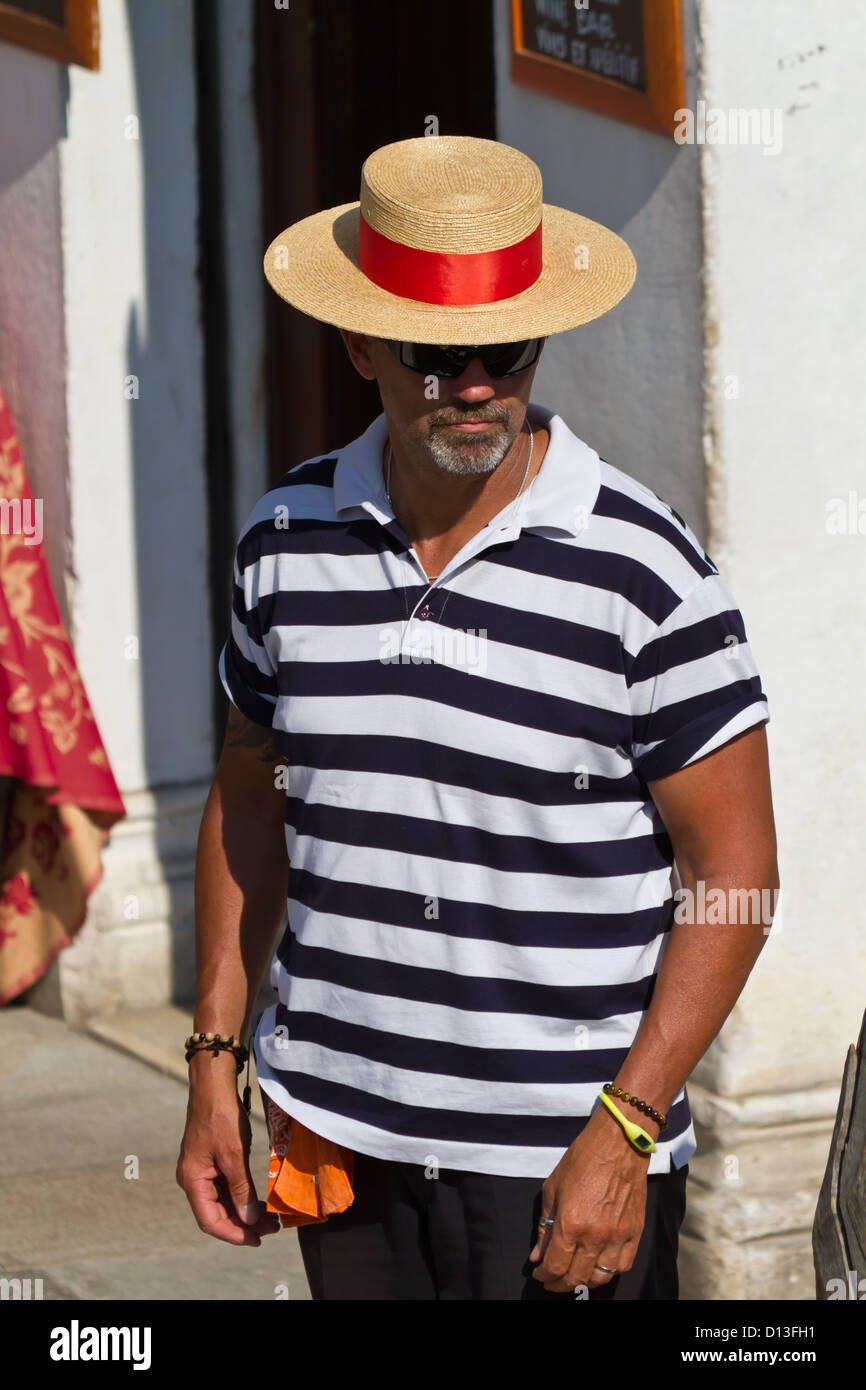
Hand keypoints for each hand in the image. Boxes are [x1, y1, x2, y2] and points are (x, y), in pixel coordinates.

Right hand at [176, 1063, 280, 1245]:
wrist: (213, 1086)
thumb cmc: (221, 1117)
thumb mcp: (234, 1155)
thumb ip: (241, 1189)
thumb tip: (249, 1220)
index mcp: (193, 1181)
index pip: (211, 1220)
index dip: (234, 1234)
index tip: (257, 1240)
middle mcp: (193, 1180)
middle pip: (216, 1213)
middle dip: (243, 1224)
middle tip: (271, 1229)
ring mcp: (201, 1171)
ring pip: (222, 1202)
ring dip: (244, 1212)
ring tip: (269, 1219)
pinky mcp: (210, 1162)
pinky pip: (224, 1188)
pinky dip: (240, 1197)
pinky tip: (257, 1201)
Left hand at [528, 1105, 651, 1292]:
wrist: (618, 1143)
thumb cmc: (582, 1159)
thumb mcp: (553, 1188)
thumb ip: (545, 1225)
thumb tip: (538, 1255)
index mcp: (571, 1223)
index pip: (556, 1266)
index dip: (544, 1275)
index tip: (539, 1273)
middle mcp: (595, 1235)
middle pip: (576, 1277)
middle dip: (559, 1284)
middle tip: (552, 1279)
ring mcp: (618, 1236)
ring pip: (601, 1278)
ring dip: (584, 1281)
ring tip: (574, 1274)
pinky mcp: (635, 1232)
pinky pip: (622, 1265)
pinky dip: (609, 1272)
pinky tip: (598, 1265)